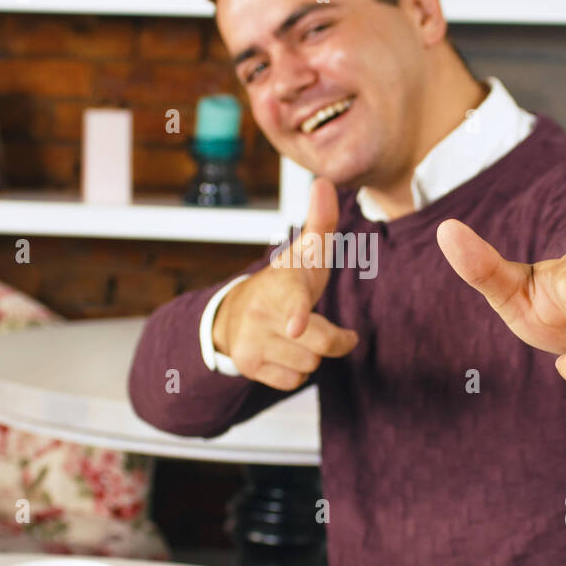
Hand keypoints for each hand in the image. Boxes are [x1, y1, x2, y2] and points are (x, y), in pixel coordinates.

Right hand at [212, 177, 358, 389]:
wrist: (234, 313)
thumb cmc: (284, 282)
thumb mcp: (304, 254)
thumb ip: (321, 222)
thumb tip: (325, 182)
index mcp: (281, 284)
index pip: (293, 300)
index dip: (298, 313)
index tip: (297, 325)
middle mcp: (262, 313)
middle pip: (319, 346)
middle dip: (331, 340)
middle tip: (324, 327)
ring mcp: (251, 341)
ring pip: (308, 366)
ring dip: (310, 355)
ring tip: (293, 335)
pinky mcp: (247, 366)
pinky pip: (292, 382)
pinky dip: (294, 371)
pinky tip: (282, 352)